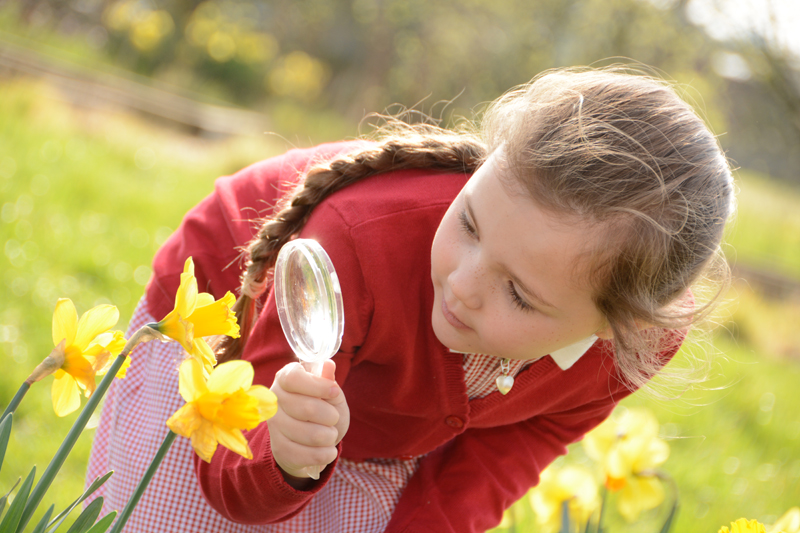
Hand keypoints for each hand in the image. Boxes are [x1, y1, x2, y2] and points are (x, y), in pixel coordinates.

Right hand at [267, 360, 348, 486]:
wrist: (312, 440)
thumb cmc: (323, 408)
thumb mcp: (330, 392)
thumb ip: (328, 380)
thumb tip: (328, 365)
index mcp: (284, 379)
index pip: (294, 379)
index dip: (318, 386)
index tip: (334, 391)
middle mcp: (274, 401)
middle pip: (307, 408)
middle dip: (331, 416)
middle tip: (333, 418)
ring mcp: (274, 426)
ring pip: (312, 435)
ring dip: (330, 436)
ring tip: (329, 434)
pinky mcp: (279, 449)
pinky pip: (309, 455)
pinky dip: (326, 453)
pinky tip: (327, 449)